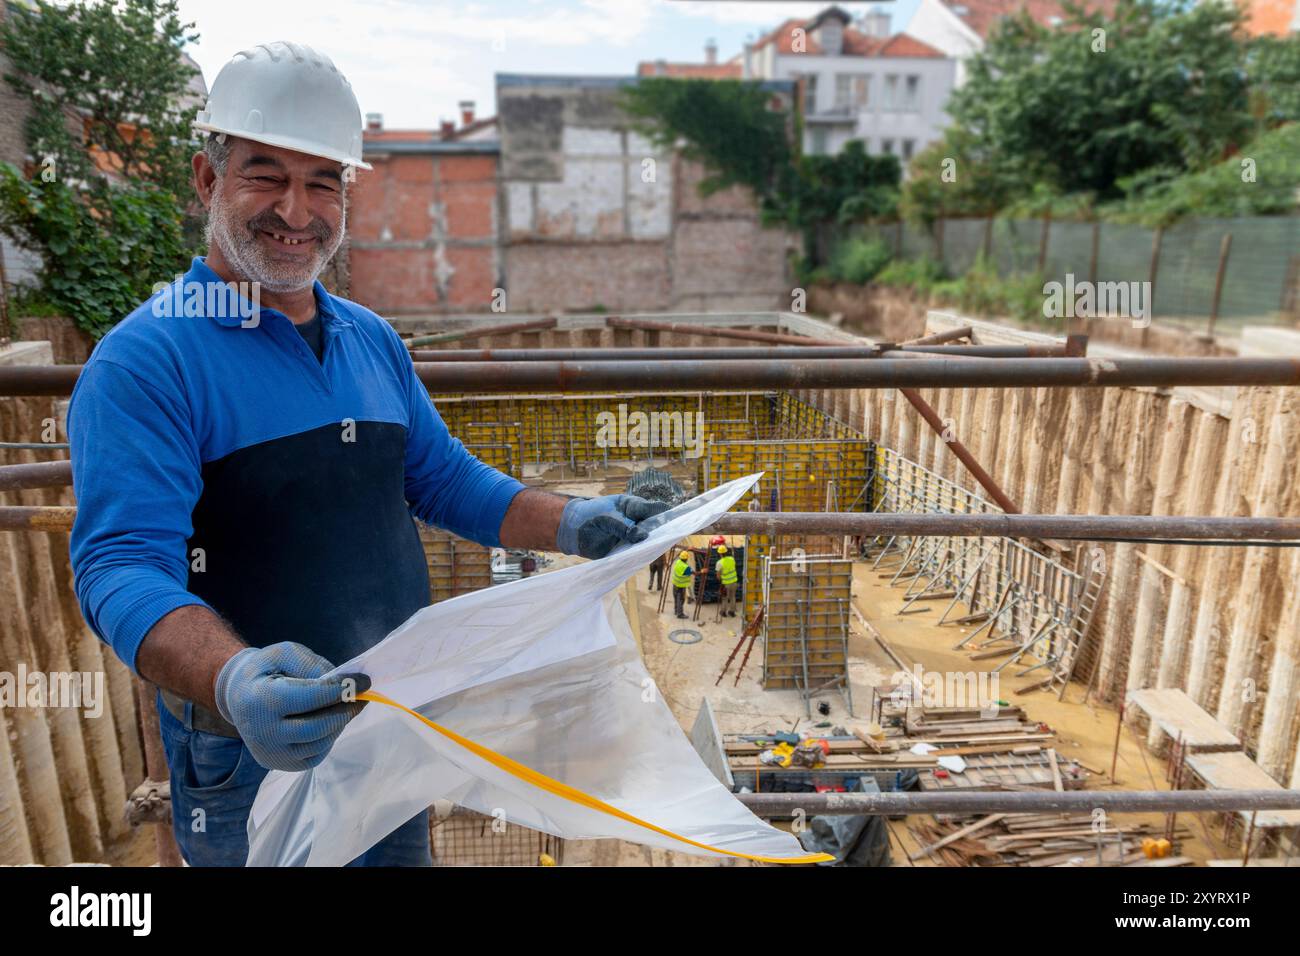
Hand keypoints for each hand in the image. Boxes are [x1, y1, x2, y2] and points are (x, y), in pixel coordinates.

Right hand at [214, 642, 369, 771]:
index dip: (342, 689)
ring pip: (320, 743)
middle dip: (346, 710)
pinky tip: (331, 720)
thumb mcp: (282, 654)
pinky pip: (315, 755)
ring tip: (348, 705)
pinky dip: (329, 737)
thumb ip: (311, 664)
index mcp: (261, 701)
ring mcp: (272, 753)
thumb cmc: (265, 671)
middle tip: (363, 696)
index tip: (364, 681)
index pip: (310, 698)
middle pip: (318, 727)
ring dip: (339, 723)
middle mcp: (263, 733)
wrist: (238, 697)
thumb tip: (342, 681)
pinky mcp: (281, 764)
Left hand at [556, 494, 669, 558]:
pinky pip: (636, 554)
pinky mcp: (624, 550)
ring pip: (648, 541)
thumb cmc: (589, 515)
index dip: (667, 514)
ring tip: (660, 549)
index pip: (655, 509)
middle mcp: (636, 521)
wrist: (572, 529)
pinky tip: (645, 558)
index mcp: (634, 507)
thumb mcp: (607, 516)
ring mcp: (631, 536)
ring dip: (652, 545)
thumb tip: (642, 536)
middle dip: (664, 532)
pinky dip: (640, 556)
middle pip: (656, 526)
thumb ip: (623, 526)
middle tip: (673, 537)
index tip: (676, 522)